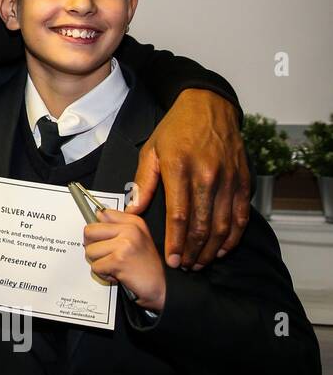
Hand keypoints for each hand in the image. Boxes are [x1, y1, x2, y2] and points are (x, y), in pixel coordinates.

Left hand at [83, 210, 166, 312]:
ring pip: (90, 251)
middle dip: (94, 247)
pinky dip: (103, 274)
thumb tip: (97, 215)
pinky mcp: (119, 260)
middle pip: (89, 232)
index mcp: (134, 222)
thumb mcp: (138, 238)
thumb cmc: (148, 266)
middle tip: (107, 256)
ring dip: (99, 263)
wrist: (163, 287)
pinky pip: (95, 267)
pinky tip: (117, 275)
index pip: (101, 214)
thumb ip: (118, 225)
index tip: (104, 239)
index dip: (98, 231)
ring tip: (115, 266)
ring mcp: (125, 244)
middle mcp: (130, 230)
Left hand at [129, 89, 249, 269]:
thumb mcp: (151, 151)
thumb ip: (143, 183)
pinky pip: (241, 214)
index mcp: (180, 169)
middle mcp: (207, 176)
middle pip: (202, 225)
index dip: (176, 242)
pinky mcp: (243, 179)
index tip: (171, 259)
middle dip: (193, 251)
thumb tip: (131, 212)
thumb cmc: (175, 130)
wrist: (208, 107)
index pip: (179, 216)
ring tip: (201, 262)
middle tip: (185, 267)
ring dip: (212, 248)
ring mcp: (228, 178)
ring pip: (223, 224)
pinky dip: (233, 235)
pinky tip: (222, 247)